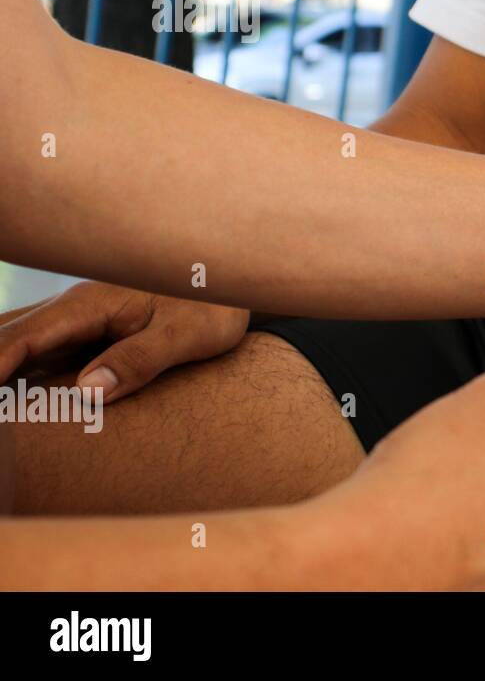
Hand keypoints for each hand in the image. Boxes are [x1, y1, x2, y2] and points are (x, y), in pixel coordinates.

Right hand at [0, 282, 248, 401]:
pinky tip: (18, 402)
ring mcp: (76, 324)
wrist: (233, 288)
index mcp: (90, 304)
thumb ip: (141, 359)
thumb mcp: (187, 334)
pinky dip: (17, 373)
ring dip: (3, 371)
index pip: (23, 336)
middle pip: (7, 338)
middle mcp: (73, 310)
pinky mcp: (85, 338)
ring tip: (8, 420)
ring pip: (17, 344)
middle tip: (0, 426)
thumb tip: (88, 392)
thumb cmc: (213, 307)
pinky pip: (36, 355)